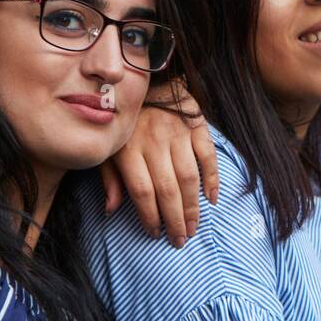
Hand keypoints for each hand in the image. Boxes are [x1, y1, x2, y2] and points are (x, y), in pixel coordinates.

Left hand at [99, 78, 218, 246]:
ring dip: (192, 207)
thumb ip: (109, 177)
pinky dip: (212, 179)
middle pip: (167, 189)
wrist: (149, 80)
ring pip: (188, 177)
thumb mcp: (108, 147)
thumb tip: (111, 210)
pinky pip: (208, 156)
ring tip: (194, 227)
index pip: (142, 191)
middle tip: (180, 240)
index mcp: (128, 149)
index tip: (154, 233)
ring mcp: (177, 134)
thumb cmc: (125, 121)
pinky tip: (212, 199)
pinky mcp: (197, 126)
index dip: (149, 216)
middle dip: (174, 219)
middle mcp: (154, 142)